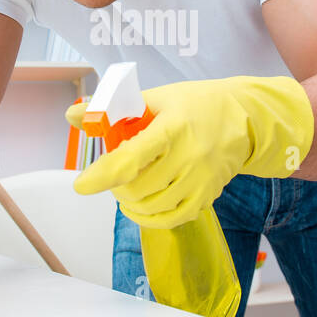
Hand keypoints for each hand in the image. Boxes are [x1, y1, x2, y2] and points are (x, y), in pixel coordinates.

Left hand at [66, 75, 313, 228]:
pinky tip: (142, 208)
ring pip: (152, 208)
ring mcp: (201, 180)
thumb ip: (111, 109)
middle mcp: (189, 157)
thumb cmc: (194, 104)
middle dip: (115, 187)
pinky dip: (150, 218)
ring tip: (126, 189)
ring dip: (130, 204)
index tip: (81, 185)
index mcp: (173, 127)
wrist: (244, 118)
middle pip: (137, 189)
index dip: (101, 175)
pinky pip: (172, 219)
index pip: (131, 158)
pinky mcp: (208, 196)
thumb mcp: (154, 97)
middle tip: (113, 175)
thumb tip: (72, 115)